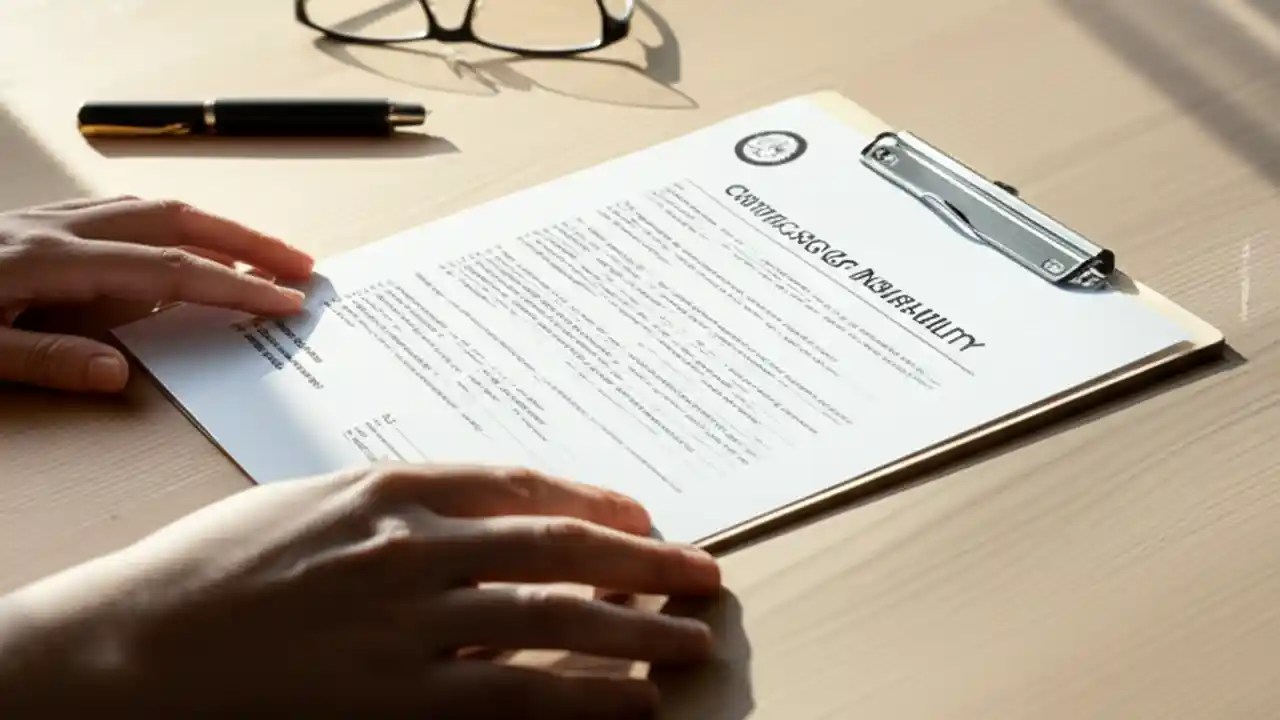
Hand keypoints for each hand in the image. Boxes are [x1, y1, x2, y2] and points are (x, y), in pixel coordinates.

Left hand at [0, 196, 313, 392]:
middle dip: (248, 242)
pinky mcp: (39, 221)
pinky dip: (173, 224)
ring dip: (215, 228)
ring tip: (259, 255)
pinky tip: (186, 242)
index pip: (167, 269)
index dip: (233, 285)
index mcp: (50, 261)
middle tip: (301, 265)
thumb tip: (118, 374)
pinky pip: (124, 211)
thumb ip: (45, 359)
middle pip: (178, 220)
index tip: (283, 302)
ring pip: (154, 209)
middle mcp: (59, 228)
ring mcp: (50, 218)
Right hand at [0, 464, 720, 717]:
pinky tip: (630, 700)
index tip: (641, 517)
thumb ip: (397, 502)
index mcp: (391, 488)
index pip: (523, 487)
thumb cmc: (212, 568)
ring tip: (691, 636)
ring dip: (636, 627)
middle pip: (561, 547)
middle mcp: (413, 545)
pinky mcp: (394, 698)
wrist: (131, 645)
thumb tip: (479, 514)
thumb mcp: (309, 502)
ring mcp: (409, 623)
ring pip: (554, 617)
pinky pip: (514, 697)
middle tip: (701, 572)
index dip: (596, 502)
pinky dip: (580, 697)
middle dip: (644, 561)